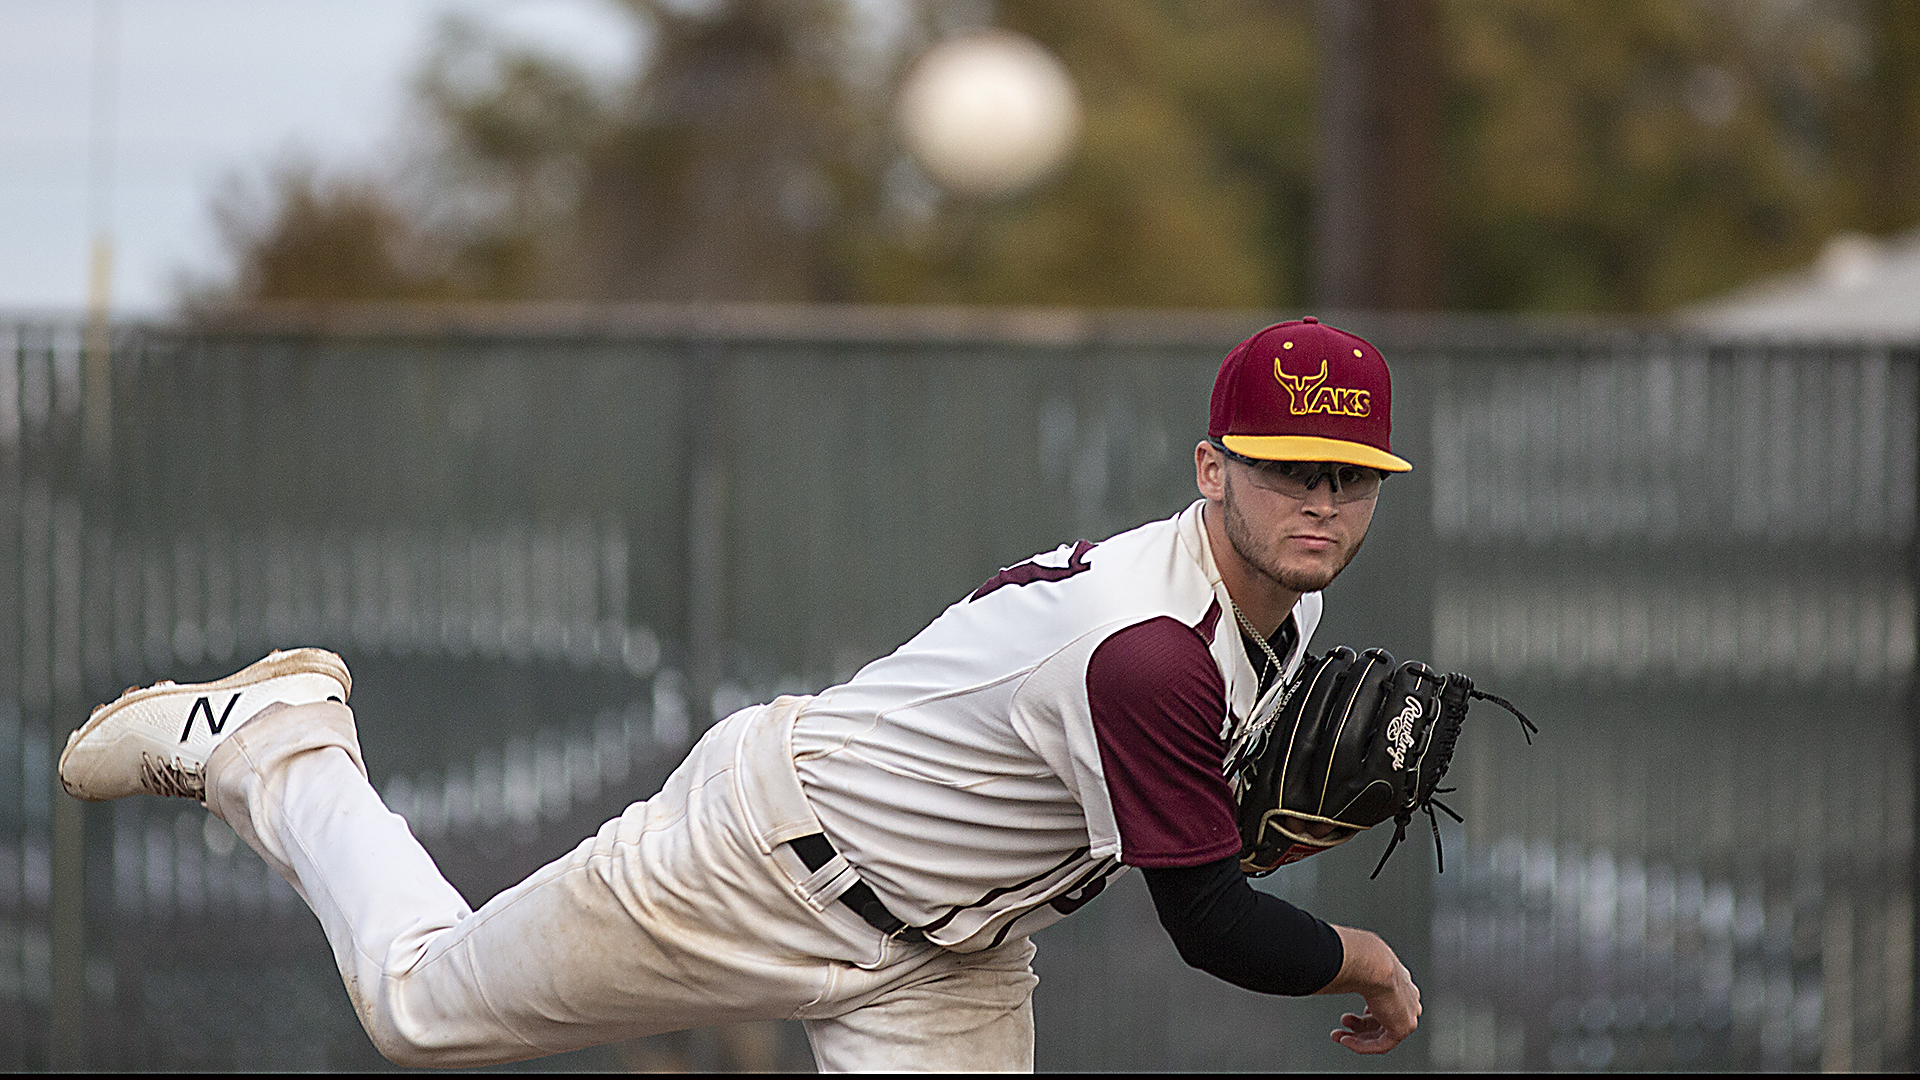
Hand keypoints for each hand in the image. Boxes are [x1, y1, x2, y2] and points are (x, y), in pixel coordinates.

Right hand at [1317, 925, 1419, 1053]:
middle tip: (1340, 1026)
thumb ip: (1350, 969)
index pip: (1385, 1003)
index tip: (1348, 1016)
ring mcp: (1408, 1013)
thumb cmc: (1360, 956)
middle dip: (1359, 1027)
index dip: (1365, 1014)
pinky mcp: (1403, 1027)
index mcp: (1399, 980)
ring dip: (1357, 1038)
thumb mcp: (1356, 963)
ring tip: (1339, 1036)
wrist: (1371, 961)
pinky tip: (1345, 1041)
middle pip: (1383, 1021)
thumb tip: (1327, 962)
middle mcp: (1408, 997)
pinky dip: (1362, 1045)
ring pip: (1382, 1034)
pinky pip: (1382, 1044)